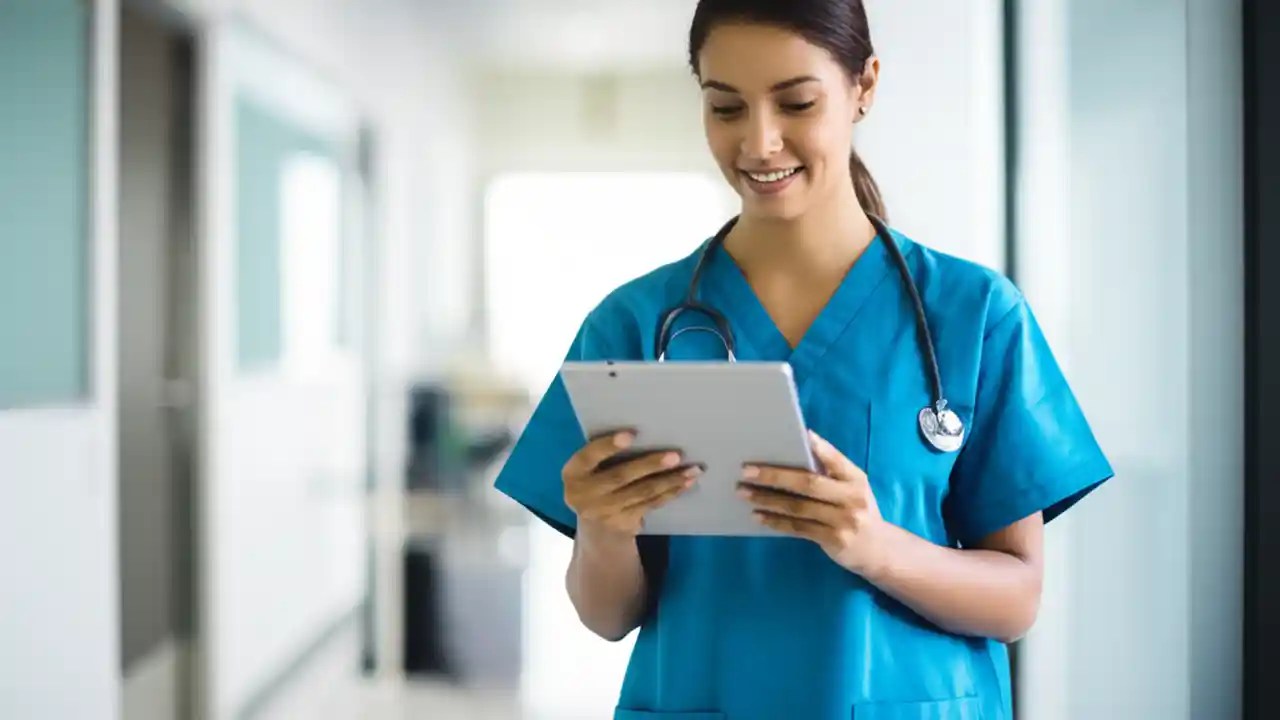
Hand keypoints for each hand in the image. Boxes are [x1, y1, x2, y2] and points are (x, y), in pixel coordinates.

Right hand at [562, 431, 701, 540]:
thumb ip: (603, 454)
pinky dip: (671, 493)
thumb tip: (646, 428)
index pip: (588, 457)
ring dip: (670, 480)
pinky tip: (687, 483)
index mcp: (573, 473)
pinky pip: (652, 504)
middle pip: (621, 477)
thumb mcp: (589, 469)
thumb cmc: (596, 481)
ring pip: (642, 493)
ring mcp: (606, 512)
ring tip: (692, 469)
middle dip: (650, 465)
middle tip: (675, 455)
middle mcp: (585, 495)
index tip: (631, 434)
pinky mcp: (625, 523)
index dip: (608, 446)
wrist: (596, 528)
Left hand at [738, 430, 886, 574]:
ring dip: (768, 499)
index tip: (800, 434)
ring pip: (798, 507)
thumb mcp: (853, 488)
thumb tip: (804, 443)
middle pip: (808, 484)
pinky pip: (798, 528)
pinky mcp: (833, 540)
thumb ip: (832, 470)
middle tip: (747, 471)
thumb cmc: (856, 510)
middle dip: (775, 476)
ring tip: (744, 492)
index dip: (820, 448)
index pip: (836, 460)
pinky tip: (758, 515)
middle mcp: (852, 498)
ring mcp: (843, 521)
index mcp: (856, 479)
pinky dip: (776, 521)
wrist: (879, 549)